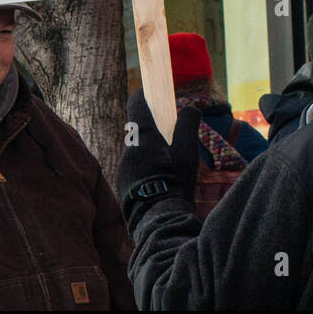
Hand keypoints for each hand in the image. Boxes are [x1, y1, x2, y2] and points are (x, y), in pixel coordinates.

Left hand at [115, 88, 200, 224]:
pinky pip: (133, 169)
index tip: (153, 94)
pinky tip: (160, 183)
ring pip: (137, 151)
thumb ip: (188, 125)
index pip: (136, 103)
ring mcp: (122, 167)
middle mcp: (128, 148)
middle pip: (138, 130)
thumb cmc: (174, 181)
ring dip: (150, 153)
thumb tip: (191, 108)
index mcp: (142, 135)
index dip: (144, 95)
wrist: (158, 219)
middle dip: (152, 130)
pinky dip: (145, 170)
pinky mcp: (122, 184)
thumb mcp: (187, 152)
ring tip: (169, 166)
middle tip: (170, 135)